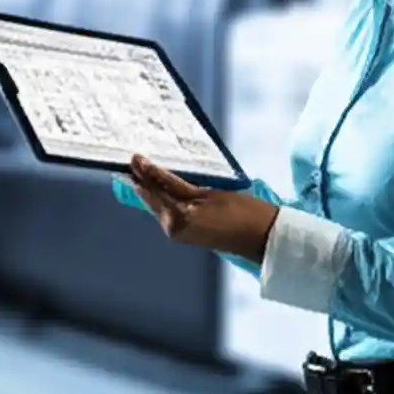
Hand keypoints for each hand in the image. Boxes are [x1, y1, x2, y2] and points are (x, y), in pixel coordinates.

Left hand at [127, 155, 279, 264]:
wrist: (260, 237)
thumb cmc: (243, 211)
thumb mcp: (211, 193)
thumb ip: (182, 186)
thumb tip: (157, 175)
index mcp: (180, 215)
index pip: (157, 187)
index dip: (145, 170)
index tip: (134, 157)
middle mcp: (173, 226)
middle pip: (152, 198)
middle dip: (142, 180)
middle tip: (133, 162)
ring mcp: (177, 232)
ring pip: (157, 205)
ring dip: (150, 189)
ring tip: (141, 170)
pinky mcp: (183, 234)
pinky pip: (166, 212)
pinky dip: (161, 199)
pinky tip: (159, 187)